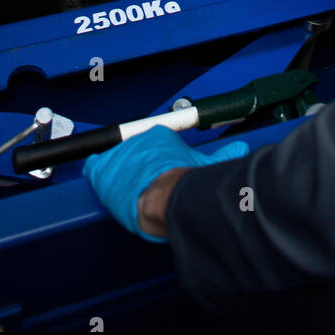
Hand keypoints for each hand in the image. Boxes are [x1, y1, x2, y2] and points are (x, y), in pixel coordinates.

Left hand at [82, 124, 248, 242]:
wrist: (163, 199)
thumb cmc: (183, 185)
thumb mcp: (206, 166)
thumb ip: (222, 155)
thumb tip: (240, 150)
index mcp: (160, 135)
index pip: (152, 142)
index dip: (153, 158)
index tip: (157, 169)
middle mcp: (137, 140)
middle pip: (133, 152)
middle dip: (137, 167)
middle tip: (144, 183)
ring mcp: (118, 154)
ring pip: (115, 161)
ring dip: (120, 174)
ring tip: (129, 189)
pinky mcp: (102, 169)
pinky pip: (95, 167)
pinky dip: (99, 174)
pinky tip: (106, 184)